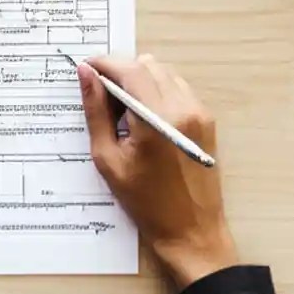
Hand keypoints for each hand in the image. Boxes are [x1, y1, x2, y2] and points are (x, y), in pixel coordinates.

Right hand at [78, 55, 237, 288]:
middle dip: (121, 71)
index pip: (129, 70)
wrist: (191, 230)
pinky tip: (144, 117)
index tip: (86, 69)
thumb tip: (85, 75)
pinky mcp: (207, 120)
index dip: (105, 63)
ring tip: (123, 109)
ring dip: (140, 80)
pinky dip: (157, 91)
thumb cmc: (144, 201)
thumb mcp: (108, 158)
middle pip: (147, 65)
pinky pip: (178, 89)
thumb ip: (96, 112)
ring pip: (164, 73)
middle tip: (102, 94)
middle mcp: (183, 109)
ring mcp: (199, 113)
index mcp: (156, 120)